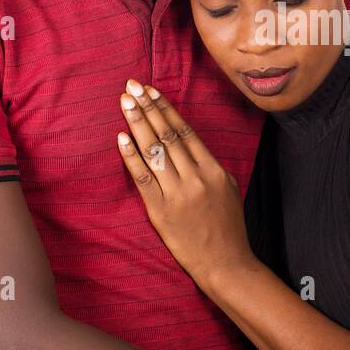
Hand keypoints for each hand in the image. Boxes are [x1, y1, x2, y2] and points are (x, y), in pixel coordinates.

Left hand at [117, 79, 254, 288]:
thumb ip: (209, 166)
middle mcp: (195, 178)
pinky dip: (131, 156)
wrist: (225, 263)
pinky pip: (143, 178)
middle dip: (147, 108)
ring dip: (137, 123)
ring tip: (125, 102)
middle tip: (132, 86)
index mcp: (213, 170)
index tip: (152, 91)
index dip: (165, 109)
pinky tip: (121, 137)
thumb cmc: (228, 227)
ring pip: (154, 151)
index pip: (185, 131)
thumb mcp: (229, 189)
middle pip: (167, 135)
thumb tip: (188, 144)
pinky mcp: (160, 211)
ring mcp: (177, 194)